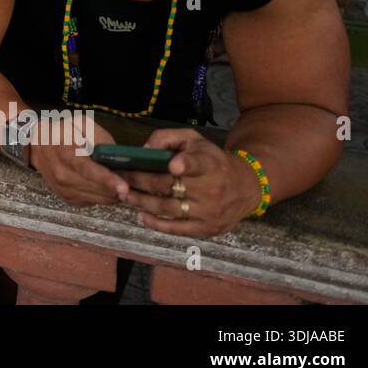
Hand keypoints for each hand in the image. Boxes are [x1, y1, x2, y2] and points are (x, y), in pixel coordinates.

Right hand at [30, 122, 128, 205]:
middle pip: (96, 188)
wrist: (38, 146)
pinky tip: (105, 185)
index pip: (87, 169)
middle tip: (131, 179)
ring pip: (98, 199)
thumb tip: (119, 158)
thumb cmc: (63, 132)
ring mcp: (64, 190)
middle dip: (117, 187)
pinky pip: (94, 202)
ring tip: (121, 181)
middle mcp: (61, 175)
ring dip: (113, 193)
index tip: (124, 187)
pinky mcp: (68, 199)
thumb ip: (100, 139)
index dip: (106, 179)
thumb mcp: (81, 124)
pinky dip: (104, 195)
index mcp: (65, 153)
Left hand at [120, 128, 262, 237]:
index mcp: (210, 164)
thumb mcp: (195, 140)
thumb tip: (144, 149)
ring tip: (125, 195)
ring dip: (142, 202)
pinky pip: (177, 229)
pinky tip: (142, 215)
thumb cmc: (213, 161)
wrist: (246, 187)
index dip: (186, 164)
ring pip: (168, 208)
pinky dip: (156, 224)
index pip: (199, 164)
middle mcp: (211, 189)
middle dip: (140, 181)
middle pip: (169, 186)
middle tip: (121, 177)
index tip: (173, 165)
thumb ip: (169, 138)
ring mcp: (209, 212)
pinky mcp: (206, 229)